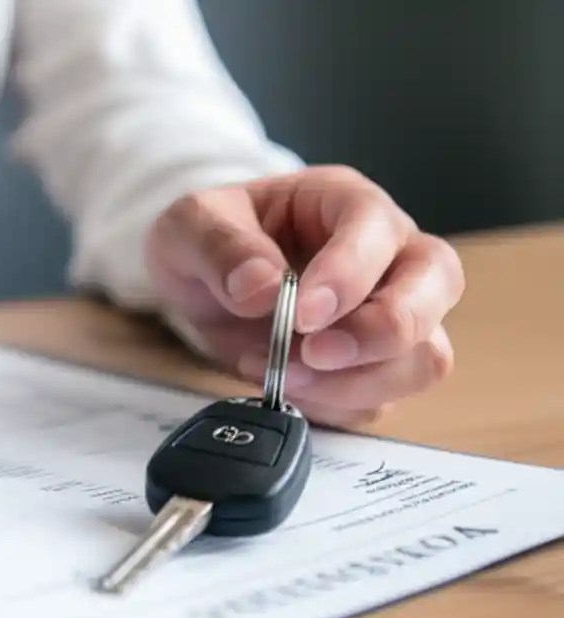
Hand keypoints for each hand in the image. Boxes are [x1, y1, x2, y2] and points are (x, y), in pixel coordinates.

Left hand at [145, 165, 464, 425]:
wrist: (202, 285)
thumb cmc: (211, 238)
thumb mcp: (189, 225)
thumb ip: (219, 247)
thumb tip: (260, 287)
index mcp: (344, 202)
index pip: (376, 229)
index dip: (349, 275)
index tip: (303, 315)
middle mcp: (387, 254)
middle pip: (437, 285)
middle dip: (382, 330)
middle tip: (314, 354)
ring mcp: (389, 312)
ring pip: (424, 354)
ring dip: (357, 381)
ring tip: (285, 376)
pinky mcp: (373, 367)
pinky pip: (382, 399)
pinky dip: (334, 405)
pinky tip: (286, 388)